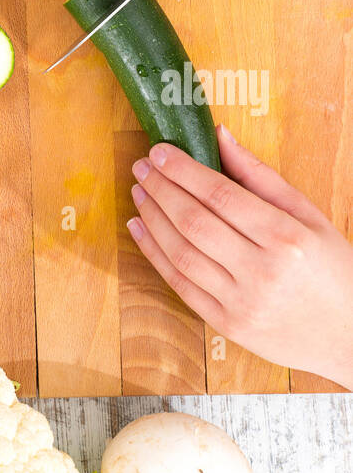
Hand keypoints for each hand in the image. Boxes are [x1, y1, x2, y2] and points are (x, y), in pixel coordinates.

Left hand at [126, 126, 352, 388]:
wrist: (349, 336)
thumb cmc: (332, 268)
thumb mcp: (307, 214)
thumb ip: (259, 175)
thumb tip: (219, 136)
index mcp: (286, 238)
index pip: (220, 195)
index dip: (183, 171)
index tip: (159, 151)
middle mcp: (262, 272)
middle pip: (194, 222)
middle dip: (161, 189)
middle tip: (141, 166)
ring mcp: (242, 303)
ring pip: (181, 253)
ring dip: (152, 218)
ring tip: (139, 192)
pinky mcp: (228, 326)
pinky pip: (180, 285)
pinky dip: (154, 254)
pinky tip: (140, 229)